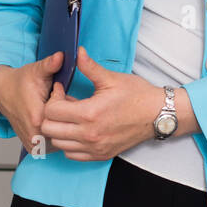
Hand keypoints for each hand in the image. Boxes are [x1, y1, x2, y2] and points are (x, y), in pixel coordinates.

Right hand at [0, 53, 64, 152]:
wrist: (3, 91)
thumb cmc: (21, 81)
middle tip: (60, 103)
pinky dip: (57, 134)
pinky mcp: (33, 147)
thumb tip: (61, 56)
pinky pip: (54, 144)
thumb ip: (50, 65)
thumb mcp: (37, 70)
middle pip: (65, 130)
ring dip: (62, 127)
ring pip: (61, 139)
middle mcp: (34, 135)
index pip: (66, 117)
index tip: (58, 92)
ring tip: (55, 112)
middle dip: (68, 117)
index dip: (68, 104)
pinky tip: (53, 120)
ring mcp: (33, 144)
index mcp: (37, 118)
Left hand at [40, 46, 165, 160]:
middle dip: (52, 115)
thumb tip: (77, 52)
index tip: (62, 91)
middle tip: (64, 105)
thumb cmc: (138, 95)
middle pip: (49, 130)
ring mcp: (95, 147)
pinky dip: (70, 144)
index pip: (51, 111)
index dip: (53, 98)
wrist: (158, 114)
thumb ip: (90, 67)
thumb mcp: (112, 78)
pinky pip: (71, 154)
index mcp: (89, 113)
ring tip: (72, 118)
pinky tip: (79, 131)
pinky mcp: (100, 155)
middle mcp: (89, 134)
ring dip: (59, 130)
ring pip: (58, 144)